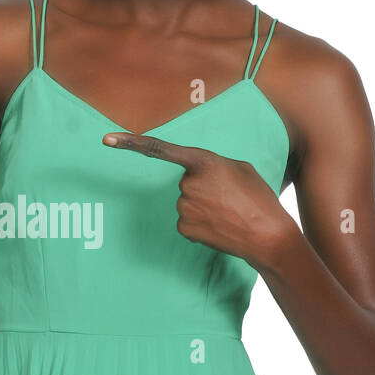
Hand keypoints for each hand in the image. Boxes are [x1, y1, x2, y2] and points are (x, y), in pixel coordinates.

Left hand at [102, 129, 289, 270]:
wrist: (267, 235)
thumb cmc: (258, 198)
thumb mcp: (239, 169)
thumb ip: (212, 166)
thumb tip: (198, 177)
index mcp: (203, 161)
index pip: (159, 149)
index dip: (130, 143)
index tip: (106, 139)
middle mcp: (188, 184)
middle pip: (185, 182)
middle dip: (203, 187)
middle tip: (229, 197)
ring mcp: (184, 207)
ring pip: (186, 202)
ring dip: (203, 206)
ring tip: (228, 212)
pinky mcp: (184, 228)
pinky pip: (187, 220)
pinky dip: (201, 223)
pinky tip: (220, 226)